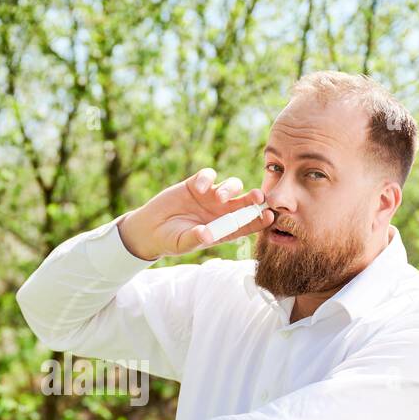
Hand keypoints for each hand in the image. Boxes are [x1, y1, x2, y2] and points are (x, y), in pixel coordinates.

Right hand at [116, 167, 274, 260]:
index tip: (268, 217)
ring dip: (230, 189)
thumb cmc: (170, 240)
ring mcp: (210, 196)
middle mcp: (221, 212)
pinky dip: (207, 178)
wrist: (150, 229)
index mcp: (224, 229)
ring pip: (231, 186)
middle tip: (258, 197)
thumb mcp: (183, 243)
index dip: (259, 220)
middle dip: (253, 199)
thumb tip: (207, 234)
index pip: (248, 224)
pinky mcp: (196, 184)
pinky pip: (208, 175)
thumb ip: (195, 238)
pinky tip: (200, 187)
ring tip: (219, 197)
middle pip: (245, 203)